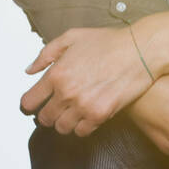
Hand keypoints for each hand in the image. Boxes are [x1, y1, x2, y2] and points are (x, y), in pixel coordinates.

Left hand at [19, 25, 152, 135]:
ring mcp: (83, 106)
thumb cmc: (109, 42)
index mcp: (57, 73)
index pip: (29, 102)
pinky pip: (81, 132)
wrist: (140, 51)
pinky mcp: (100, 115)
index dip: (29, 104)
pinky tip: (86, 115)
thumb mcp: (72, 37)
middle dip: (47, 114)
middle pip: (44, 118)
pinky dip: (81, 127)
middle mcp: (67, 92)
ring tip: (72, 112)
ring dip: (64, 121)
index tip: (34, 104)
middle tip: (56, 108)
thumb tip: (30, 70)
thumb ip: (46, 54)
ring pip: (61, 128)